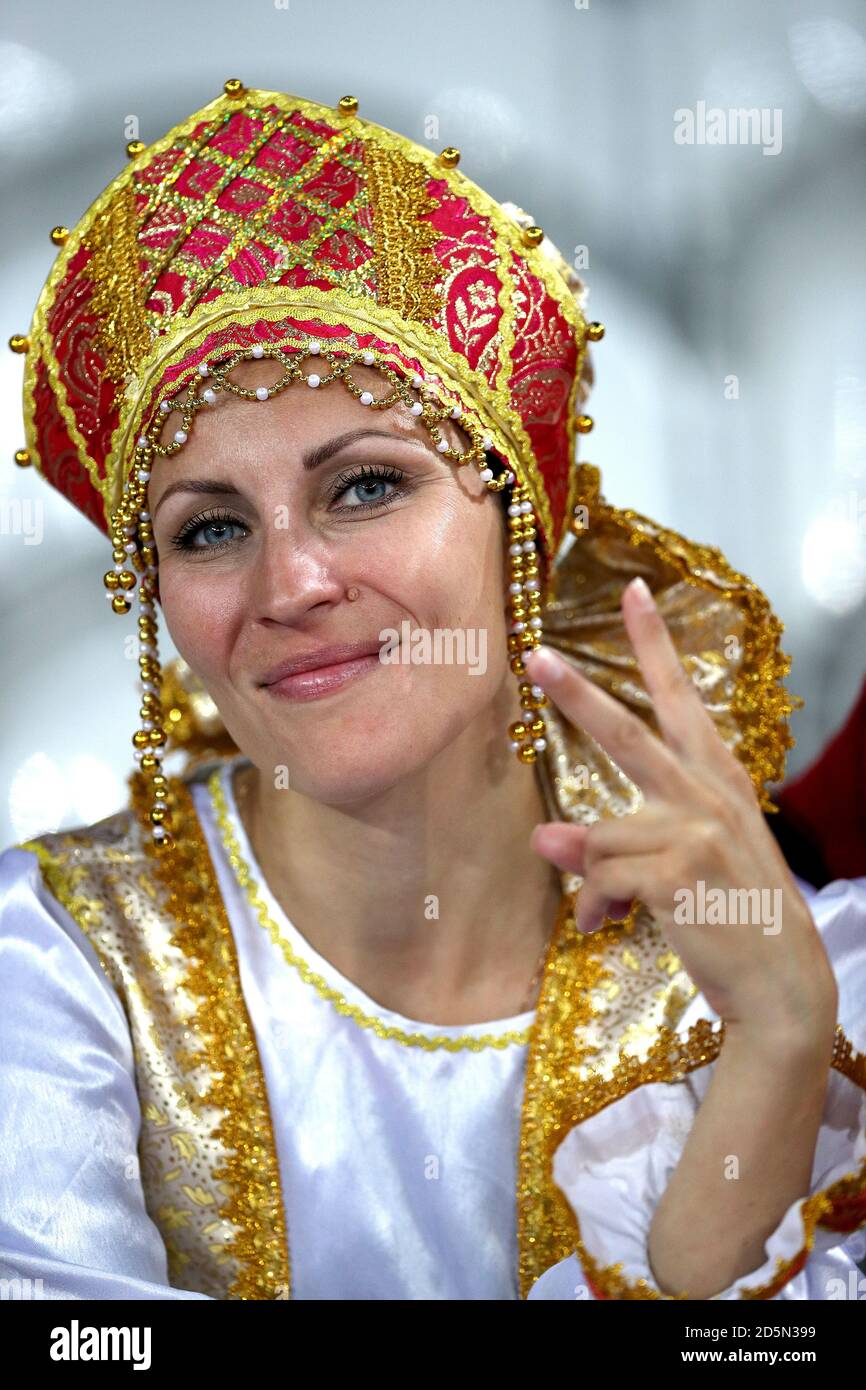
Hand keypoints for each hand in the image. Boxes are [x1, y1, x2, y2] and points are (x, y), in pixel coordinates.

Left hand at [524, 577, 837, 1041]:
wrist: (781, 985)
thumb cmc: (735, 916)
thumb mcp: (687, 867)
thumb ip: (618, 847)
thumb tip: (546, 839)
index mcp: (717, 782)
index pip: (682, 700)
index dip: (656, 645)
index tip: (634, 592)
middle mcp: (707, 795)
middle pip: (628, 732)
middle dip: (577, 692)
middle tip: (535, 656)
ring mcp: (696, 829)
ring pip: (599, 837)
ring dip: (593, 882)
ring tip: (610, 911)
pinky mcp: (679, 870)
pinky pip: (600, 877)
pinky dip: (596, 906)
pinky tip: (613, 924)